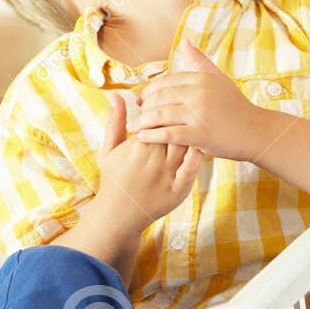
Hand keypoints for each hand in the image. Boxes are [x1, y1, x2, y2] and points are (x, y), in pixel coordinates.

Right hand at [95, 92, 201, 231]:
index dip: (163, 108)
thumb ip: (115, 121)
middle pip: (173, 129)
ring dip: (191, 132)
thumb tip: (116, 93)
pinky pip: (192, 168)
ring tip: (194, 122)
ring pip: (185, 145)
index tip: (166, 102)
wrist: (117, 215)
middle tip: (185, 108)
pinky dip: (198, 154)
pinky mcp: (178, 190)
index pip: (156, 118)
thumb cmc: (113, 178)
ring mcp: (167, 176)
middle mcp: (153, 161)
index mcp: (137, 147)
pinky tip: (200, 144)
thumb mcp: (109, 149)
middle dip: (179, 117)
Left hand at [132, 40, 267, 159]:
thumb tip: (185, 41)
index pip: (165, 81)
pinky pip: (168, 134)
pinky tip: (142, 137)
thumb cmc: (236, 107)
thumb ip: (200, 61)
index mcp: (201, 78)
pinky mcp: (199, 134)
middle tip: (136, 114)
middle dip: (144, 106)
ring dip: (143, 121)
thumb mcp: (219, 79)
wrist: (255, 132)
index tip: (142, 100)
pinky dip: (151, 136)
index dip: (149, 90)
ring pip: (160, 114)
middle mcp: (198, 93)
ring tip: (134, 127)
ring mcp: (198, 113)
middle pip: (159, 97)